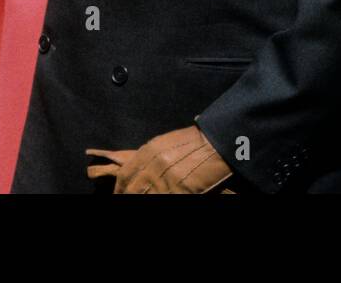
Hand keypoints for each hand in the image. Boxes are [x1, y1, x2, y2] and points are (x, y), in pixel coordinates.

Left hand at [86, 125, 233, 193]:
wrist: (219, 141)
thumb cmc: (197, 140)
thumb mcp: (168, 142)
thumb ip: (152, 156)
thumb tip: (142, 172)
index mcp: (148, 151)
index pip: (124, 176)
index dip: (121, 189)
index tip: (121, 194)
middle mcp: (153, 166)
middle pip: (133, 191)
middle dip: (131, 197)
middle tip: (134, 199)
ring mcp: (165, 180)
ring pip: (148, 197)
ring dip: (149, 198)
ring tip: (156, 196)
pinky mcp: (180, 190)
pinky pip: (166, 199)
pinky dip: (166, 200)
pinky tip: (172, 197)